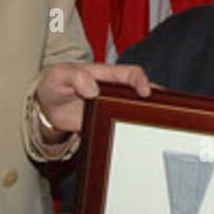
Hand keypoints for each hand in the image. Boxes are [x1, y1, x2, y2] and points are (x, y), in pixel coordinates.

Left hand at [35, 62, 151, 138]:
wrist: (46, 107)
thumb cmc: (54, 84)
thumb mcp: (58, 76)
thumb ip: (73, 76)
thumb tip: (92, 88)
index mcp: (106, 74)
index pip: (131, 74)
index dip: (141, 81)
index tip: (144, 92)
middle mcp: (114, 90)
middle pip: (142, 92)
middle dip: (158, 99)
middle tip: (167, 110)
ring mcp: (113, 106)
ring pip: (137, 109)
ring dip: (149, 116)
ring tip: (161, 125)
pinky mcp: (108, 122)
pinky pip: (125, 126)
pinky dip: (135, 131)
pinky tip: (142, 139)